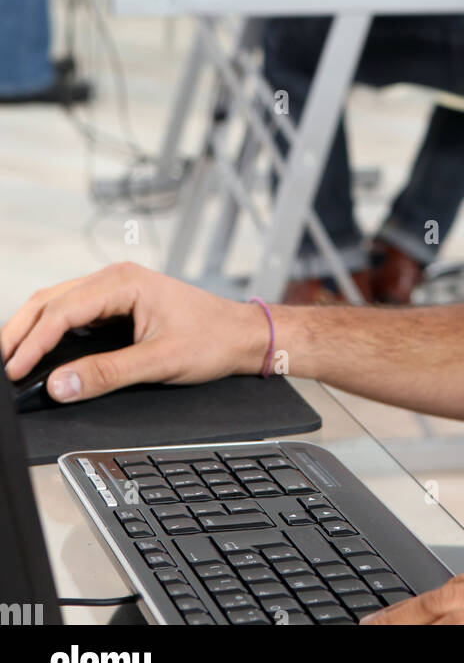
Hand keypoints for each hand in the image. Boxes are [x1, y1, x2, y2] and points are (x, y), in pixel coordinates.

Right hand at [1, 263, 267, 404]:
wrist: (241, 334)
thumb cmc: (211, 339)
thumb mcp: (159, 361)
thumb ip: (106, 374)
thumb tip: (59, 384)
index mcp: (124, 281)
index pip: (62, 310)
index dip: (33, 343)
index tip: (14, 371)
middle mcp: (115, 278)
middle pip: (49, 301)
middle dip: (20, 332)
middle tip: (1, 365)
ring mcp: (114, 288)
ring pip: (56, 304)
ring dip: (31, 330)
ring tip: (10, 359)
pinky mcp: (116, 303)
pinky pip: (72, 313)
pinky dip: (49, 331)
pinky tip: (37, 351)